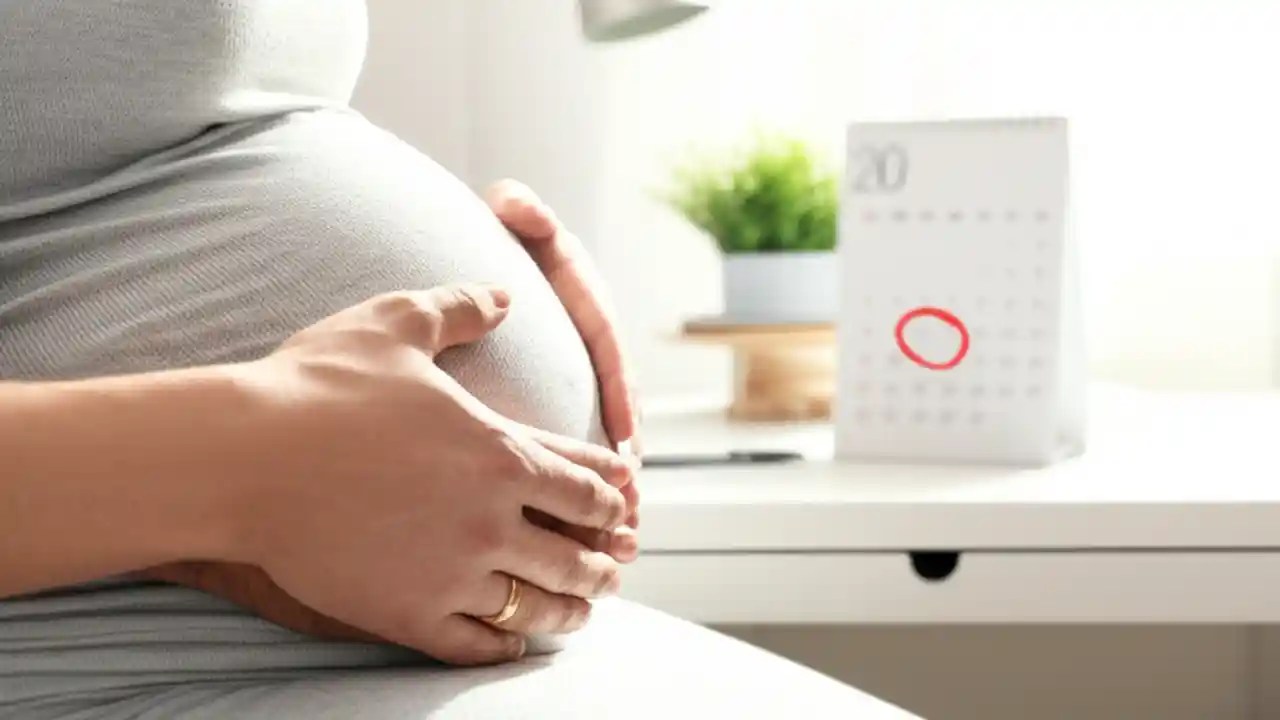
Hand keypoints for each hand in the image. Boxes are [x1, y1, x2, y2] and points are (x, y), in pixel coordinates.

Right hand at [151, 286, 636, 664]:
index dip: (614, 498)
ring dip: (569, 611)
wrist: (240, 456)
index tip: (624, 507)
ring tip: (578, 613)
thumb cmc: (314, 384)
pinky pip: (476, 645)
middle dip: (603, 563)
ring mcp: (451, 571)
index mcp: (499, 451)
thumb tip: (506, 293)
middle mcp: (490, 517)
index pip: (588, 486)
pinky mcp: (407, 613)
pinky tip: (513, 646)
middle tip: (612, 569)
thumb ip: (460, 307)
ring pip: (537, 607)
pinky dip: (505, 649)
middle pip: (576, 555)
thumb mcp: (395, 324)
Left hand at [487, 179, 640, 526]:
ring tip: (612, 544)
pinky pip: (568, 453)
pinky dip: (573, 495)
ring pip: (593, 444)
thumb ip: (523, 211)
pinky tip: (569, 540)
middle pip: (613, 414)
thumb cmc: (507, 233)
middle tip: (629, 515)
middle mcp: (588, 352)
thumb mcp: (517, 216)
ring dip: (604, 495)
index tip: (626, 448)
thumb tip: (518, 208)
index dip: (620, 403)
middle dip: (620, 468)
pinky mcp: (553, 405)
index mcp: (586, 310)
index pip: (609, 358)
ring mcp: (574, 382)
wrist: (490, 247)